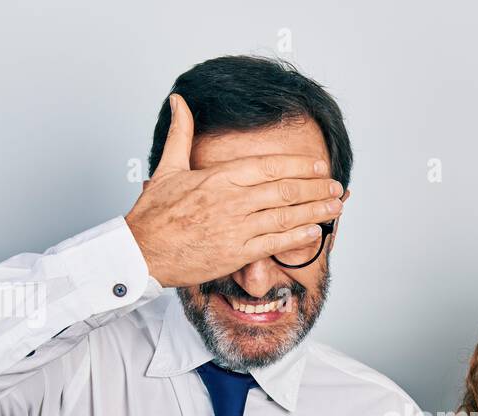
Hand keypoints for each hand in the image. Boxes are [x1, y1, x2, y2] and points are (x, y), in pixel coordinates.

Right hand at [125, 93, 343, 287]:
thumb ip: (181, 133)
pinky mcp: (236, 253)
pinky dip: (298, 237)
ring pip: (286, 216)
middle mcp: (231, 200)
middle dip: (316, 187)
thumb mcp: (168, 167)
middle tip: (337, 186)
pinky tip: (316, 232)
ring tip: (336, 207)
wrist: (140, 252)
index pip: (269, 166)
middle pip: (285, 189)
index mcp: (219, 177)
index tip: (319, 165)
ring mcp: (236, 227)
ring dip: (316, 211)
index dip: (299, 165)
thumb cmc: (153, 214)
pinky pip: (275, 243)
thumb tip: (178, 101)